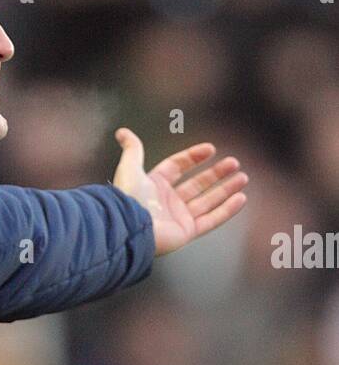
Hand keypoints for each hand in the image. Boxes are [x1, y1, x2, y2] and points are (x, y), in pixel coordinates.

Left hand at [112, 129, 247, 255]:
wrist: (130, 226)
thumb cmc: (128, 198)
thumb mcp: (130, 167)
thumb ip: (132, 149)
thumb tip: (123, 132)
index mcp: (154, 185)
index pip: (177, 167)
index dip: (193, 157)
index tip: (211, 149)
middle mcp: (167, 202)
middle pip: (197, 184)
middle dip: (216, 174)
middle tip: (234, 163)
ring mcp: (178, 217)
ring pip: (208, 201)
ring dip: (226, 189)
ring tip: (242, 178)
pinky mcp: (187, 232)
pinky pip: (212, 220)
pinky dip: (227, 210)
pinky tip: (241, 198)